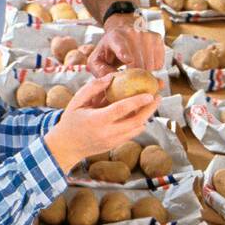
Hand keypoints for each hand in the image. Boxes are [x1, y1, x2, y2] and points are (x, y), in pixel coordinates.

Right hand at [44, 74, 160, 172]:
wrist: (66, 148)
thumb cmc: (70, 121)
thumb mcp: (76, 102)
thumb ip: (93, 88)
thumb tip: (111, 77)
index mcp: (97, 120)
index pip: (122, 110)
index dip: (138, 101)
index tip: (150, 94)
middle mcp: (107, 133)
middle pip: (136, 121)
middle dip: (150, 109)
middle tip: (158, 96)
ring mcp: (112, 141)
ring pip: (137, 129)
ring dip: (147, 116)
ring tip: (152, 103)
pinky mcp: (115, 145)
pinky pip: (132, 134)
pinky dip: (139, 123)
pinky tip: (142, 113)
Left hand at [87, 17, 165, 76]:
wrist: (122, 31)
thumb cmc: (109, 49)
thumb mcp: (97, 60)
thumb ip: (100, 72)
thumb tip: (112, 81)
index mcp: (114, 37)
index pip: (120, 45)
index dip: (124, 52)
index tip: (128, 60)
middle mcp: (131, 33)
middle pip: (138, 63)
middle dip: (135, 78)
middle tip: (131, 83)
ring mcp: (146, 35)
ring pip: (151, 65)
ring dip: (145, 74)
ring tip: (136, 71)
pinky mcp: (157, 39)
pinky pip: (159, 64)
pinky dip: (153, 69)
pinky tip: (144, 64)